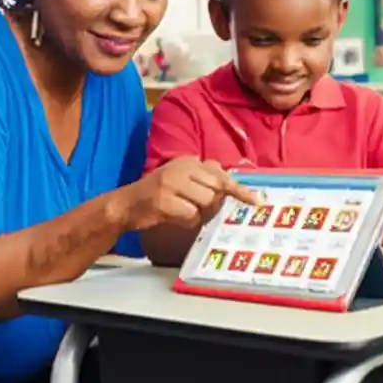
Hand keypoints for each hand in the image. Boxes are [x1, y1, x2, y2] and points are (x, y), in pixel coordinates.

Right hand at [117, 157, 257, 230]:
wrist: (126, 205)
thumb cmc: (158, 195)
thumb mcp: (181, 179)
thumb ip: (204, 180)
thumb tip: (229, 183)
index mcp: (188, 161)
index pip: (221, 174)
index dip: (240, 189)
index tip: (257, 201)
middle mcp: (181, 168)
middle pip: (217, 189)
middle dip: (213, 204)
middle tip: (197, 208)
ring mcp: (172, 183)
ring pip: (207, 203)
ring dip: (198, 213)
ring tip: (181, 211)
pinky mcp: (164, 200)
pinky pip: (191, 215)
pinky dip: (185, 221)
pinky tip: (172, 216)